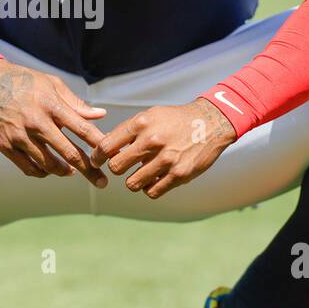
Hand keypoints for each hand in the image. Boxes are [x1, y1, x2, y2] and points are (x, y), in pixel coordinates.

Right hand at [0, 60, 109, 185]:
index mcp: (50, 105)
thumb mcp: (51, 84)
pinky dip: (42, 172)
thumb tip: (101, 115)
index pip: (81, 128)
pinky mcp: (5, 146)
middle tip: (101, 182)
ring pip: (49, 164)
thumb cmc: (23, 80)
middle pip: (69, 153)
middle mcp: (36, 122)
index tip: (111, 156)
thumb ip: (76, 104)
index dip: (99, 143)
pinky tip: (49, 169)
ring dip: (64, 171)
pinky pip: (28, 168)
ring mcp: (19, 136)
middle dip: (89, 170)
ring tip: (72, 172)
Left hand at [89, 97, 236, 198]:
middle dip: (118, 168)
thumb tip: (104, 148)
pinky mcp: (179, 175)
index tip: (99, 160)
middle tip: (124, 166)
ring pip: (132, 184)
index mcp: (141, 124)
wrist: (210, 123)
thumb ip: (128, 131)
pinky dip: (150, 187)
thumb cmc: (175, 120)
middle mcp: (152, 141)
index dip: (98, 156)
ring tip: (142, 173)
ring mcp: (166, 160)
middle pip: (116, 167)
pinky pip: (152, 192)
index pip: (107, 146)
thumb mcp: (150, 115)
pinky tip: (156, 178)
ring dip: (134, 181)